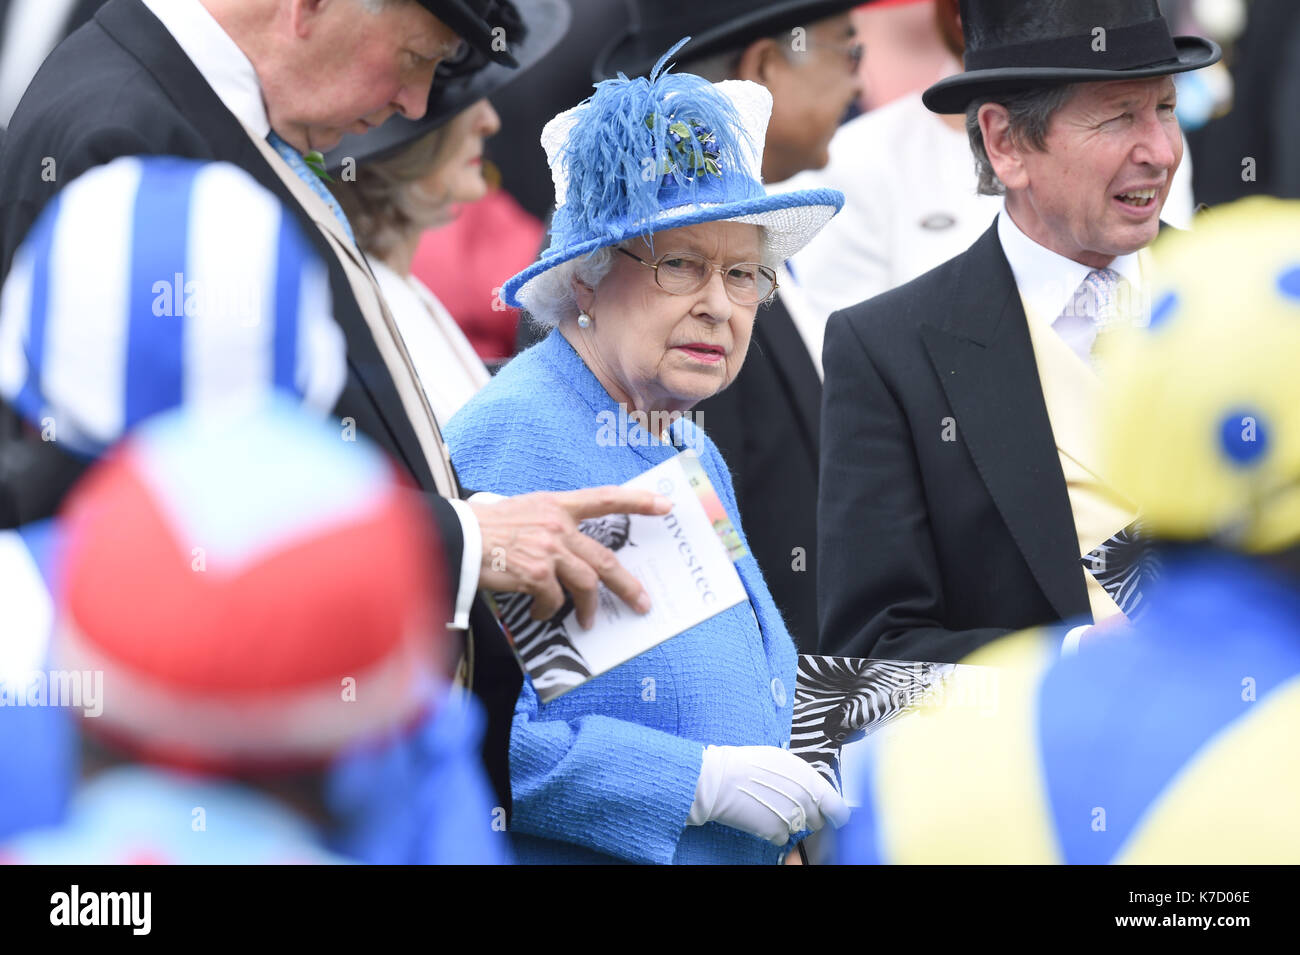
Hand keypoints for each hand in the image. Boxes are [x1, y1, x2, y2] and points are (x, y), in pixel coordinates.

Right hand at [470, 487, 670, 628]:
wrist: (456, 538)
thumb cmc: (485, 527)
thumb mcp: (524, 512)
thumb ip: (551, 526)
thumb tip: (571, 555)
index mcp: (556, 506)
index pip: (604, 498)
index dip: (637, 501)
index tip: (663, 506)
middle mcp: (557, 525)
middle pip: (606, 559)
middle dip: (628, 585)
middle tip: (642, 603)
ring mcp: (549, 549)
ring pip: (587, 584)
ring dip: (589, 608)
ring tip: (588, 622)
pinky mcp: (536, 573)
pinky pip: (554, 600)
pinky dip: (549, 610)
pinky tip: (539, 611)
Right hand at [687, 744, 850, 845]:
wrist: (720, 780)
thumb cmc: (747, 764)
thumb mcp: (783, 761)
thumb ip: (804, 777)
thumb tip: (813, 789)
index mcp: (810, 781)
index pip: (838, 809)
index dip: (836, 815)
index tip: (832, 816)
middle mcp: (805, 802)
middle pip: (818, 821)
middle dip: (807, 816)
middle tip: (788, 806)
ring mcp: (792, 819)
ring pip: (799, 829)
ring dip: (788, 822)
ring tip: (769, 806)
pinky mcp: (775, 832)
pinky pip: (782, 837)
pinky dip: (772, 831)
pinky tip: (760, 816)